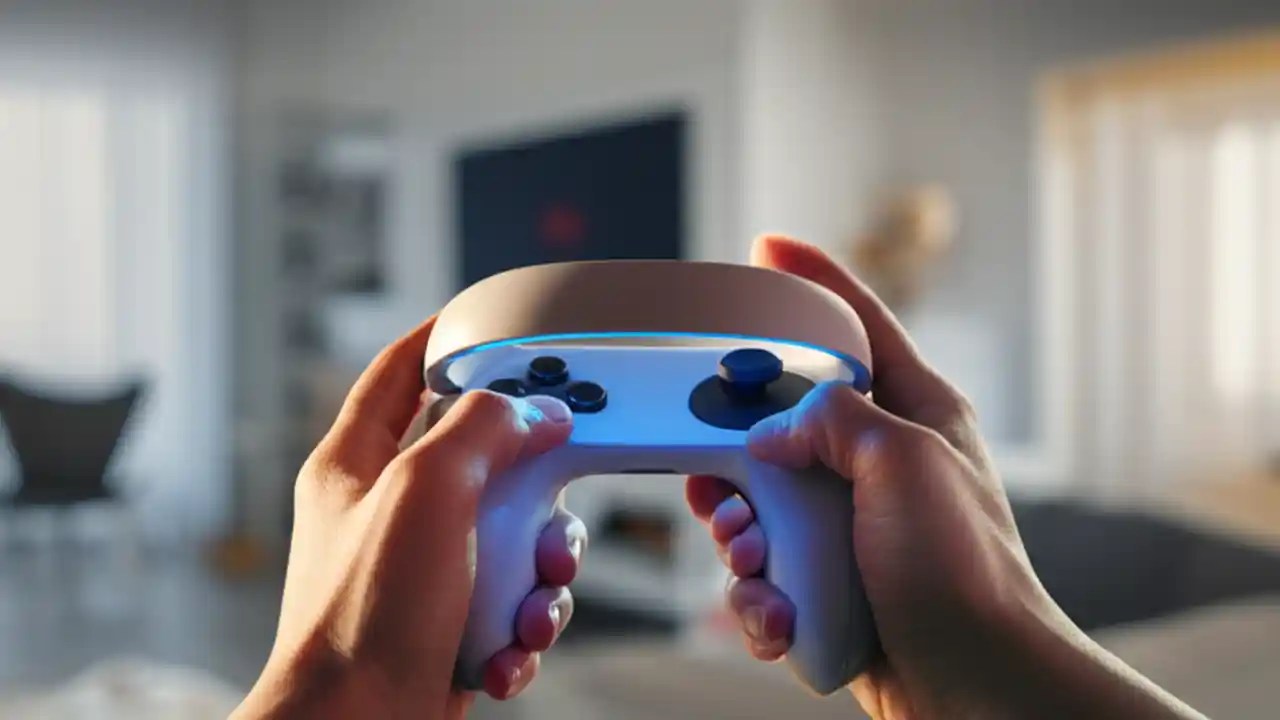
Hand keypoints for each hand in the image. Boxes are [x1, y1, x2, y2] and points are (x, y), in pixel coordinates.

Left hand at [234, 319, 585, 719]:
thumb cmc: (364, 615)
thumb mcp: (426, 491)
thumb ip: (483, 429)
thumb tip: (537, 408)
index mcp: (358, 465)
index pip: (397, 374)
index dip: (438, 339)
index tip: (484, 320)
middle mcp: (389, 512)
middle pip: (486, 464)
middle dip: (536, 496)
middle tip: (555, 510)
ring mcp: (422, 573)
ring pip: (515, 543)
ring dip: (543, 581)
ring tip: (530, 612)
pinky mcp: (450, 627)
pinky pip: (513, 608)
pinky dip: (524, 633)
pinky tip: (507, 656)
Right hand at [688, 236, 1205, 718]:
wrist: (974, 684)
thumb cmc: (962, 569)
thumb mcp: (902, 461)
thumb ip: (832, 418)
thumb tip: (770, 433)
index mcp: (912, 413)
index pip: (860, 324)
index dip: (813, 279)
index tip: (767, 248)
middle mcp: (876, 461)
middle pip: (778, 420)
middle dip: (734, 454)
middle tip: (720, 480)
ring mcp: (848, 523)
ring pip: (756, 501)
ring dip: (740, 536)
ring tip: (758, 561)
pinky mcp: (827, 580)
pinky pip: (764, 572)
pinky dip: (758, 596)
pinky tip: (779, 615)